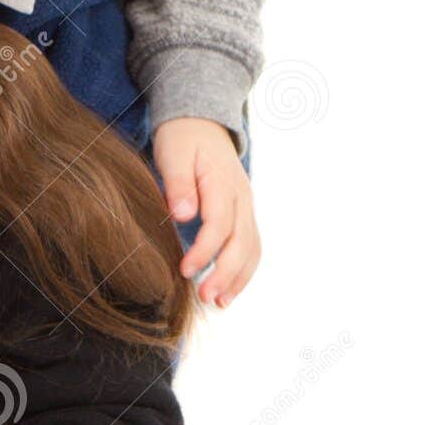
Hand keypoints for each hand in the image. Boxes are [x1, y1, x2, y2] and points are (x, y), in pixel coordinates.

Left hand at [152, 116, 260, 306]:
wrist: (201, 122)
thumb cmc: (182, 138)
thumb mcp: (172, 153)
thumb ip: (178, 184)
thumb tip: (183, 215)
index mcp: (223, 182)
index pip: (219, 224)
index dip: (205, 251)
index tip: (185, 270)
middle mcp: (242, 197)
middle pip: (241, 242)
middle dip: (225, 273)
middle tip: (204, 297)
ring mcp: (247, 206)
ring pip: (252, 248)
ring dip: (238, 277)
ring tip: (219, 302)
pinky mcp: (244, 213)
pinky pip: (251, 245)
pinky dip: (243, 269)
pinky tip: (228, 288)